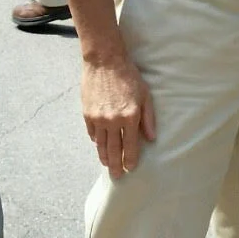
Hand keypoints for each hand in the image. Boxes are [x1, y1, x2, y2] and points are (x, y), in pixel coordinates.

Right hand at [82, 54, 155, 178]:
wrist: (105, 61)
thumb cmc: (128, 76)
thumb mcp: (145, 95)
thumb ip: (148, 118)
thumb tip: (151, 138)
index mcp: (130, 117)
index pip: (130, 146)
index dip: (131, 160)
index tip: (130, 168)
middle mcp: (113, 121)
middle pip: (114, 150)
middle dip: (116, 165)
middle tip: (116, 176)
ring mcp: (98, 118)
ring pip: (101, 145)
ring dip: (104, 157)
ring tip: (107, 165)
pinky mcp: (87, 114)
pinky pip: (92, 133)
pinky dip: (96, 141)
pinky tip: (100, 145)